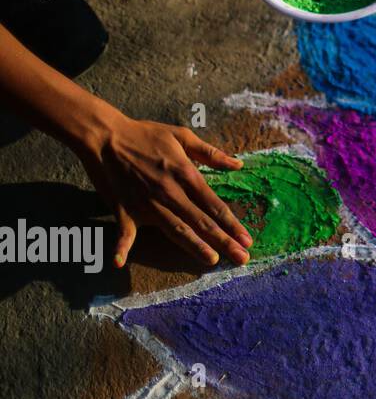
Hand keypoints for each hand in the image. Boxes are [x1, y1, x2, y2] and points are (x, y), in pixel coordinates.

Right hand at [74, 111, 252, 267]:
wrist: (106, 136)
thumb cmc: (146, 134)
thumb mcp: (183, 136)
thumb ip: (211, 153)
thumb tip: (239, 164)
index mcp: (186, 174)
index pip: (214, 205)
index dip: (232, 224)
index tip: (247, 239)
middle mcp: (170, 193)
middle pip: (201, 221)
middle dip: (223, 241)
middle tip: (242, 257)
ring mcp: (146, 203)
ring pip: (175, 230)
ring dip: (194, 246)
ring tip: (212, 260)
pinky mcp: (124, 209)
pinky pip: (123, 232)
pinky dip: (120, 246)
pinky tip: (119, 263)